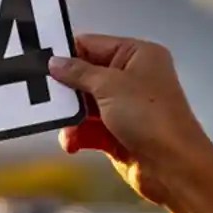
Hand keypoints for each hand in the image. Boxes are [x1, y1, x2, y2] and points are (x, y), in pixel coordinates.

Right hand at [48, 34, 212, 205]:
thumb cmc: (148, 117)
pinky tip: (73, 143)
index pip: (92, 45)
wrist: (173, 167)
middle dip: (66, 90)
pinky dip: (79, 135)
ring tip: (64, 127)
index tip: (38, 63)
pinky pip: (88, 127)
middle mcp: (131, 77)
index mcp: (137, 55)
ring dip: (71, 117)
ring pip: (83, 104)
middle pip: (84, 76)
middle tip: (44, 97)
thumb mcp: (109, 86)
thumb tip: (53, 62)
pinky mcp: (117, 132)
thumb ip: (77, 72)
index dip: (66, 54)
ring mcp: (124, 106)